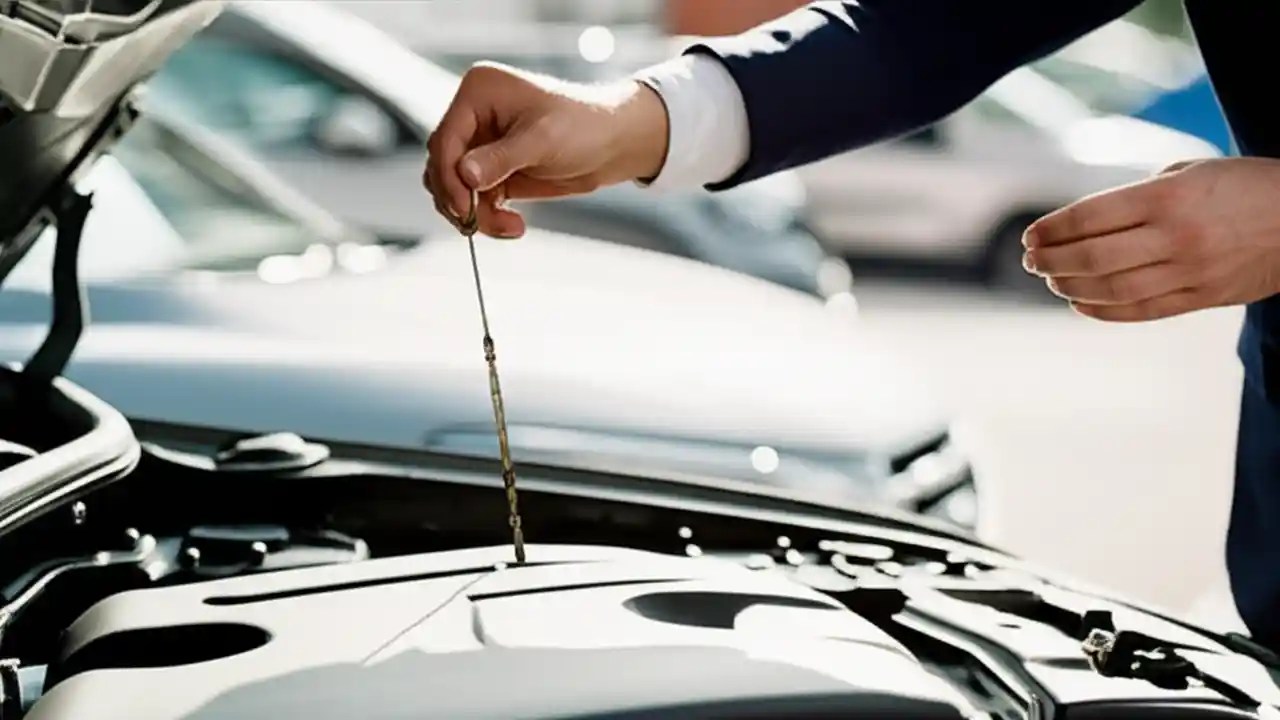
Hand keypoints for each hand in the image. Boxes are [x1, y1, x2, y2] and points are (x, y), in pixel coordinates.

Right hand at [423, 63, 669, 238]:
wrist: (614, 144)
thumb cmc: (585, 125)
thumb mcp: (543, 140)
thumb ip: (501, 158)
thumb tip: (463, 174)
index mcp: (479, 92)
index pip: (446, 137)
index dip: (449, 175)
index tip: (463, 208)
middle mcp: (474, 115)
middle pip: (442, 164)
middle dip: (459, 199)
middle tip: (478, 224)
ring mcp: (481, 143)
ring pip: (454, 186)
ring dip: (474, 213)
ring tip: (509, 227)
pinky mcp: (492, 169)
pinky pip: (473, 198)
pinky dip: (486, 216)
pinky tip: (512, 225)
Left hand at [1024, 157, 1279, 320]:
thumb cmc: (1246, 186)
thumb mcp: (1193, 172)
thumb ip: (1141, 194)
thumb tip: (1089, 222)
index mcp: (1170, 197)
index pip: (1091, 216)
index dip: (1053, 229)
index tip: (1032, 235)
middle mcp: (1177, 237)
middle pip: (1093, 258)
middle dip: (1052, 261)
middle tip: (1031, 260)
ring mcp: (1191, 271)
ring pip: (1112, 289)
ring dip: (1071, 287)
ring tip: (1051, 279)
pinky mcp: (1204, 297)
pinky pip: (1142, 311)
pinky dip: (1103, 310)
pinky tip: (1080, 303)